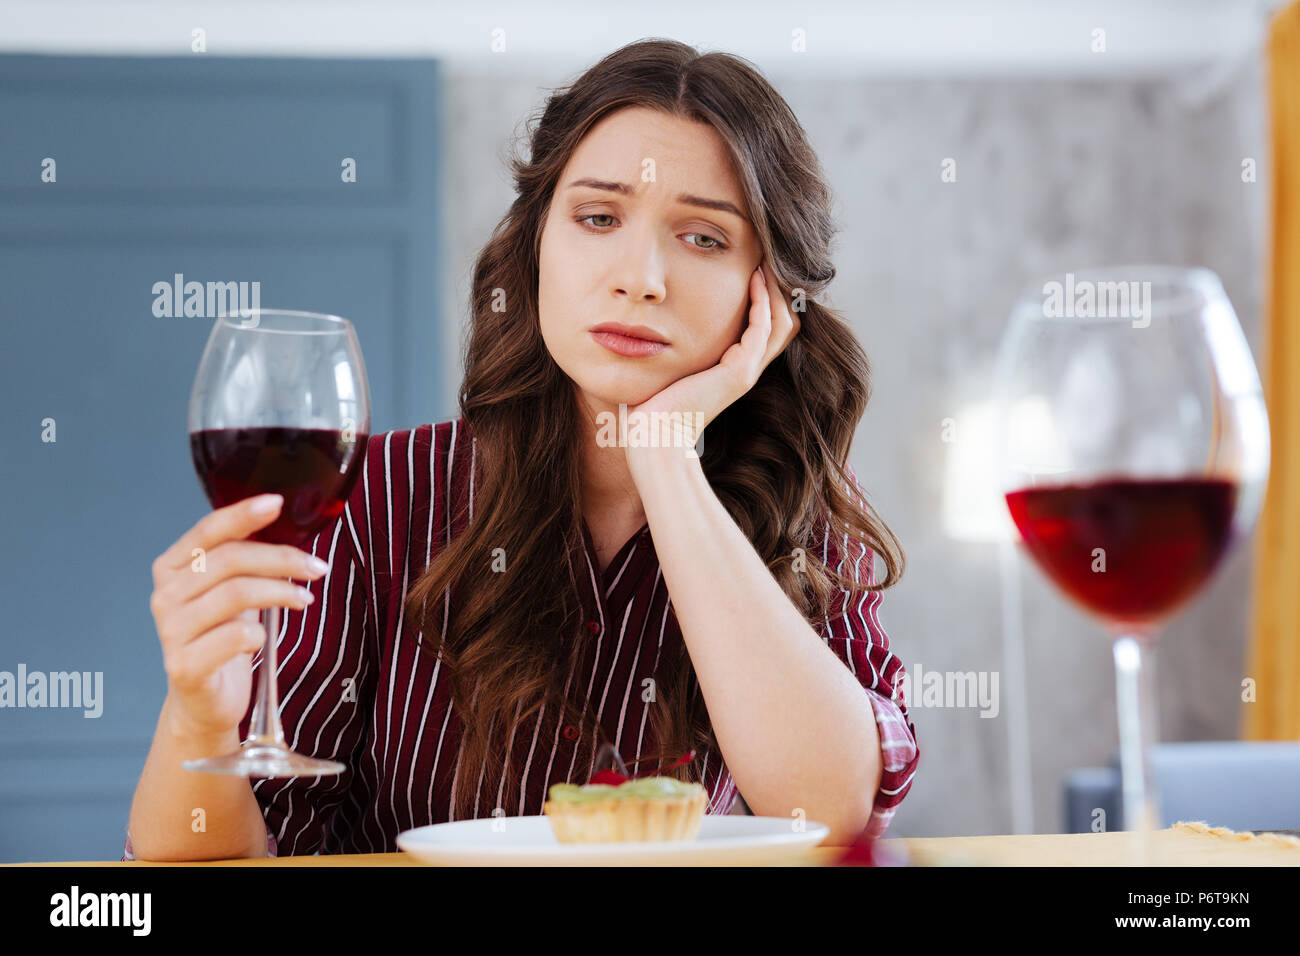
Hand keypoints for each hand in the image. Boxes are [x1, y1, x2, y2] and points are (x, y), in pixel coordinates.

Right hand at [149, 495, 326, 738]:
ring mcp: (171, 631)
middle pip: (231, 560)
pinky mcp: (185, 665)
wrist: (206, 700)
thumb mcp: (233, 590)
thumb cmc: (223, 638)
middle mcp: (165, 596)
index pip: (208, 530)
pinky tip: (266, 639)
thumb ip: (245, 558)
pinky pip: (236, 636)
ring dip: (280, 592)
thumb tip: (287, 525)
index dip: (243, 514)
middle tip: (315, 567)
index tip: (278, 503)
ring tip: (303, 598)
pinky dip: (261, 634)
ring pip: (237, 593)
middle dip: (281, 559)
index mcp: (172, 568)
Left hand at [625, 258, 799, 457]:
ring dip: (775, 290)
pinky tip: (754, 278)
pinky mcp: (739, 372)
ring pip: (781, 323)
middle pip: (784, 325)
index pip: (767, 329)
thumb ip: (672, 346)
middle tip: (768, 260)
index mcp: (733, 369)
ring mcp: (746, 372)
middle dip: (779, 291)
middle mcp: (746, 370)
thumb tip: (652, 324)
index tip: (756, 269)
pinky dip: (762, 301)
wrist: (654, 436)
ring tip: (765, 262)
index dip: (768, 299)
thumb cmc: (653, 406)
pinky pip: (762, 327)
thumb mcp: (668, 366)